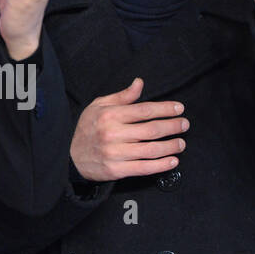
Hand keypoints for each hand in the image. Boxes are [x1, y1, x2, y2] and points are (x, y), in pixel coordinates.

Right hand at [70, 77, 187, 180]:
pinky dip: (161, 165)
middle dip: (172, 127)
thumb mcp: (98, 106)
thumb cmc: (87, 129)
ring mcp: (115, 153)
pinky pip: (144, 168)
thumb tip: (140, 83)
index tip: (179, 109)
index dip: (165, 109)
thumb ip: (122, 96)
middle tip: (185, 125)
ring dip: (171, 146)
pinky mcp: (117, 170)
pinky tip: (173, 161)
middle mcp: (113, 134)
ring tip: (181, 143)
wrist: (70, 157)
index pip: (144, 110)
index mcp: (110, 115)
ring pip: (151, 150)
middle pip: (151, 130)